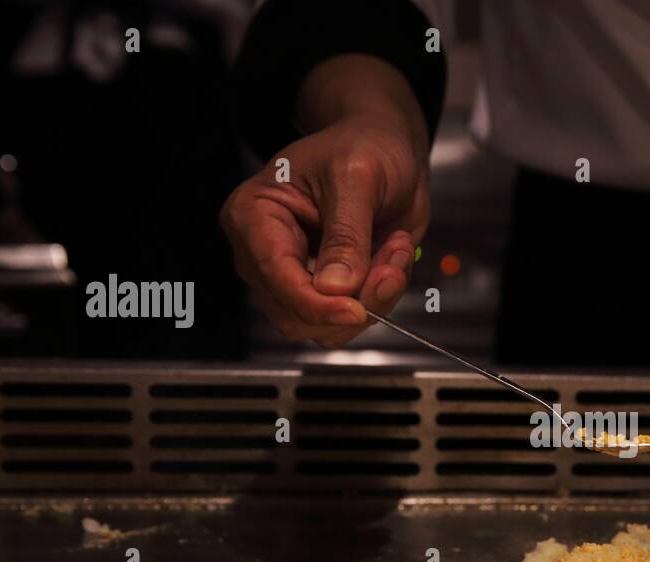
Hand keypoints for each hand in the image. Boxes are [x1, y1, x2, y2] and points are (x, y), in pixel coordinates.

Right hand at [220, 58, 429, 347]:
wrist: (387, 149)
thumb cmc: (363, 146)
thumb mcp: (358, 177)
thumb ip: (347, 234)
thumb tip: (336, 288)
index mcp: (254, 215)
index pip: (276, 278)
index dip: (317, 304)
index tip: (356, 310)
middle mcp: (265, 253)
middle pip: (297, 314)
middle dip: (353, 301)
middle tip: (392, 263)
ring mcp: (294, 276)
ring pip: (325, 327)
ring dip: (372, 299)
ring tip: (395, 250)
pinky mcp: (325, 290)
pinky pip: (351, 318)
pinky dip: (381, 297)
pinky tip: (393, 257)